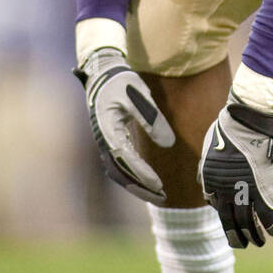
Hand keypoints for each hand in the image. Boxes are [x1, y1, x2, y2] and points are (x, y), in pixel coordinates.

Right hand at [75, 47, 174, 204]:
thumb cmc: (121, 82)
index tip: (158, 184)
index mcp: (107, 129)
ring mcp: (104, 142)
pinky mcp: (109, 142)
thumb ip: (152, 118)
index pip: (124, 158)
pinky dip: (132, 177)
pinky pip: (119, 165)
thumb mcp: (139, 95)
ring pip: (118, 172)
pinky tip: (146, 182)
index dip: (141, 173)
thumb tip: (169, 143)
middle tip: (162, 197)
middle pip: (120, 172)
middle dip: (140, 187)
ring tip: (158, 195)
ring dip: (137, 185)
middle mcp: (103, 140)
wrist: (103, 74)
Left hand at [199, 98, 272, 247]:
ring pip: (247, 222)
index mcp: (210, 180)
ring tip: (258, 242)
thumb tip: (203, 179)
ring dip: (253, 235)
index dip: (223, 211)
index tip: (231, 215)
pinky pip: (267, 213)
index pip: (214, 204)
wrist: (246, 121)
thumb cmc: (228, 129)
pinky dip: (272, 225)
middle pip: (228, 220)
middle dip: (235, 235)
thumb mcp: (208, 148)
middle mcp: (224, 190)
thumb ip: (206, 166)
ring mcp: (242, 191)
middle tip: (240, 244)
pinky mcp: (261, 188)